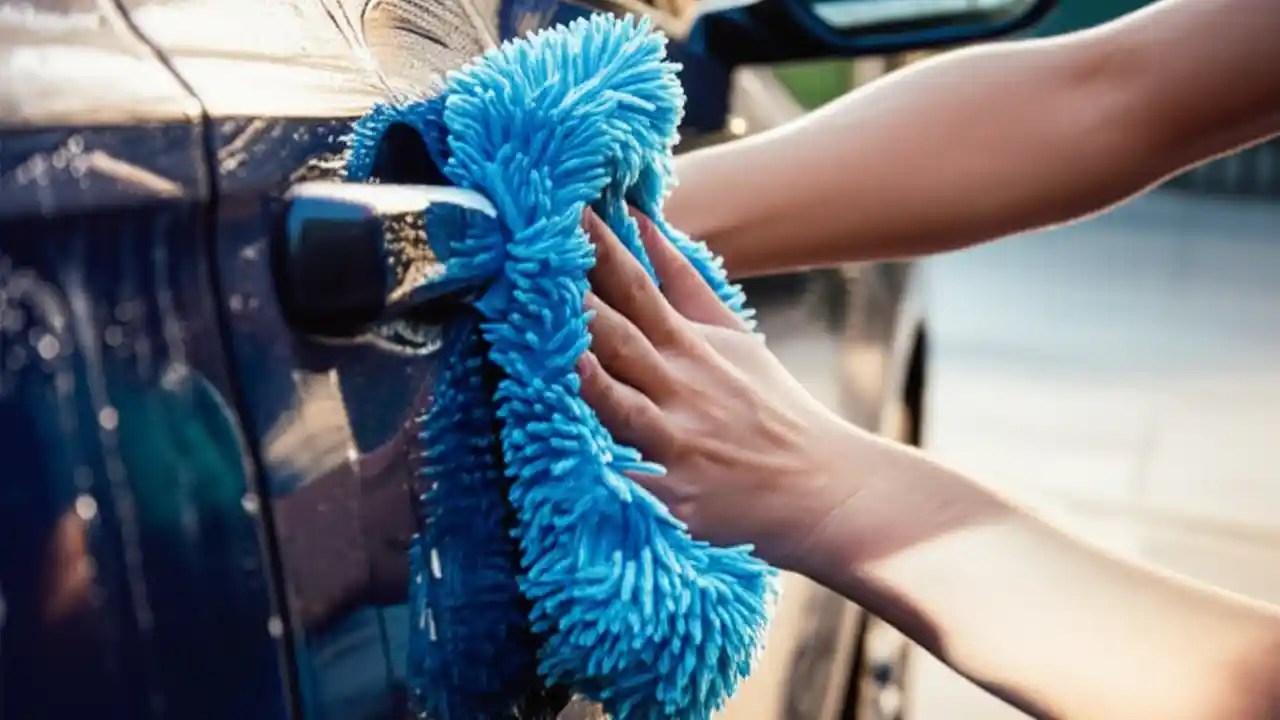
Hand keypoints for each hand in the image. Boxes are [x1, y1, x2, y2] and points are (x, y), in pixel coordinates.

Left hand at [578, 209, 865, 572]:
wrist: (824, 484)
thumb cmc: (770, 407)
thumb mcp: (733, 336)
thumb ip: (683, 281)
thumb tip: (643, 222)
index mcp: (691, 344)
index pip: (635, 286)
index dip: (598, 249)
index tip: (564, 210)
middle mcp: (681, 385)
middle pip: (619, 336)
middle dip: (576, 299)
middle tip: (535, 264)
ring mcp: (678, 439)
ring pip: (620, 402)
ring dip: (586, 373)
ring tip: (548, 346)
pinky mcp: (676, 493)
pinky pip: (631, 479)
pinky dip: (604, 465)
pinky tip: (570, 454)